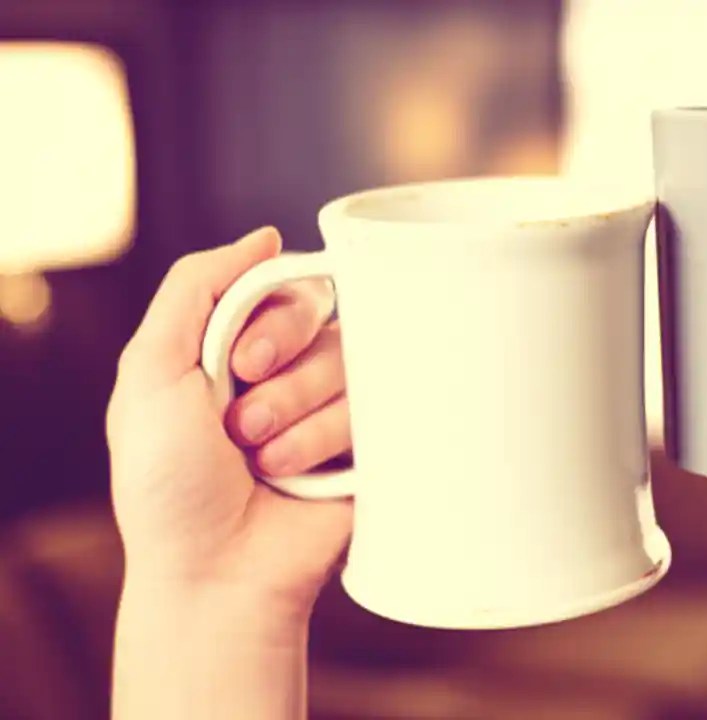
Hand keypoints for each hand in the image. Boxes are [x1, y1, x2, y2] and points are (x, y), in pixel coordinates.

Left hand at [107, 227, 351, 617]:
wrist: (215, 574)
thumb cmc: (169, 486)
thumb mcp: (149, 372)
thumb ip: (194, 287)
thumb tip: (264, 236)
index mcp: (235, 346)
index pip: (283, 286)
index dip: (271, 318)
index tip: (239, 365)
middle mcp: (288, 370)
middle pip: (325, 317)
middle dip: (283, 372)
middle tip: (242, 422)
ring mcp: (334, 407)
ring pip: (351, 364)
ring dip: (297, 418)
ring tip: (263, 464)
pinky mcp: (372, 444)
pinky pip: (379, 407)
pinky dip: (326, 444)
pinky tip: (298, 480)